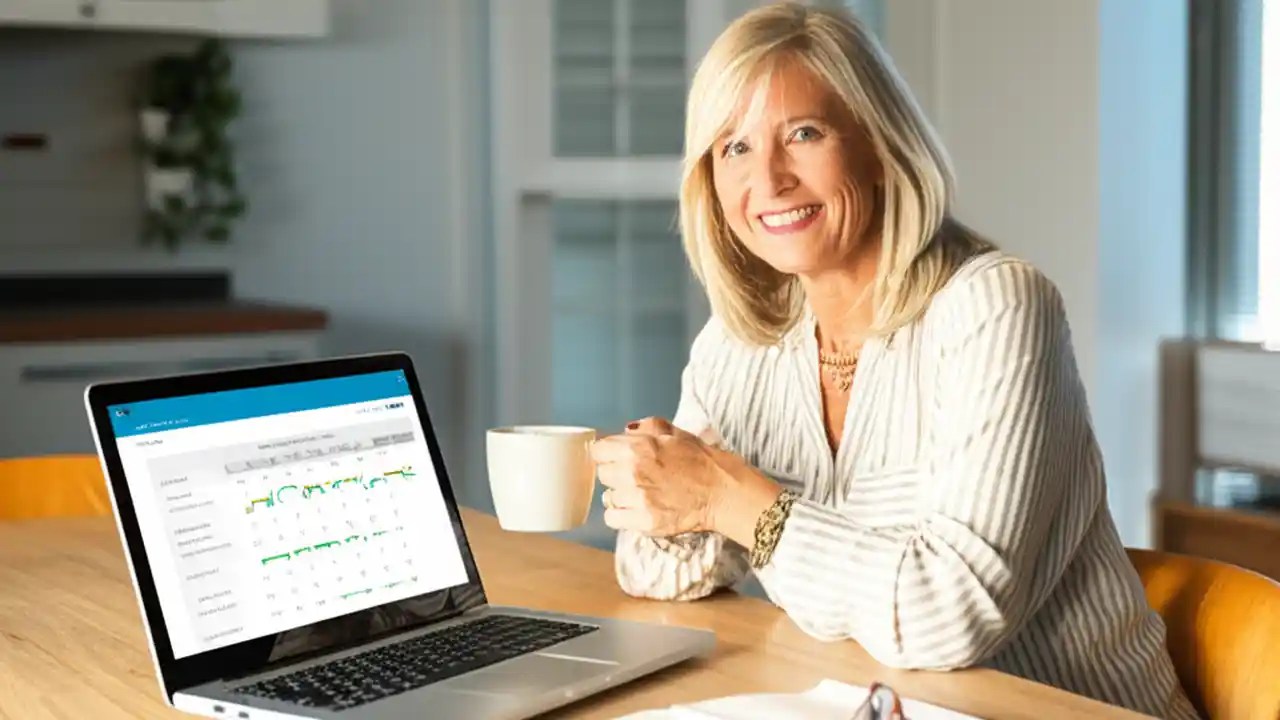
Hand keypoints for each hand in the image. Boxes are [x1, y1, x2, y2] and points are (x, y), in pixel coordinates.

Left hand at [590, 417, 729, 536]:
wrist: (724, 493)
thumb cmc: (703, 462)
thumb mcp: (676, 434)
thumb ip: (647, 427)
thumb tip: (626, 431)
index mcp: (639, 447)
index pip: (598, 451)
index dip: (608, 454)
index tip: (615, 459)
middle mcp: (634, 472)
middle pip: (602, 475)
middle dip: (615, 475)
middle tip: (634, 477)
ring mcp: (638, 499)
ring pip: (608, 498)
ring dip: (620, 496)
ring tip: (640, 495)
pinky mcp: (645, 522)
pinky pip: (613, 518)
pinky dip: (621, 516)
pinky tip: (637, 510)